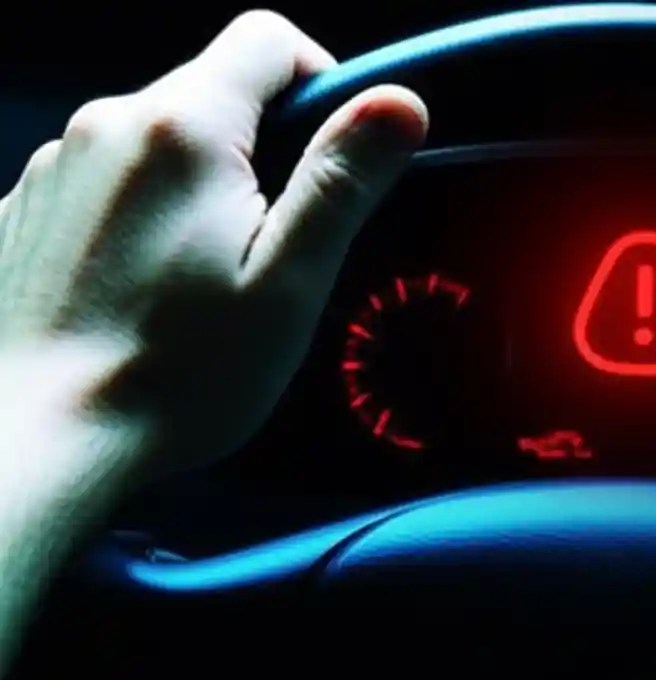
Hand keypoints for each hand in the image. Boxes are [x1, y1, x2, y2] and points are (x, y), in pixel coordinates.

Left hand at [0, 11, 427, 473]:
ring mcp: (57, 168)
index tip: (330, 154)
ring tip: (202, 285)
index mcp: (182, 132)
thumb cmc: (170, 376)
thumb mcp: (288, 282)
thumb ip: (342, 180)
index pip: (267, 38)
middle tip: (272, 248)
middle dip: (260, 152)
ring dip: (198, 190)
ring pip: (160, 142)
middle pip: (214, 92)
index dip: (319, 80)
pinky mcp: (27, 211)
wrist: (37, 443)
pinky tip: (144, 294)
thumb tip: (399, 104)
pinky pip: (108, 185)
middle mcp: (106, 128)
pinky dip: (141, 220)